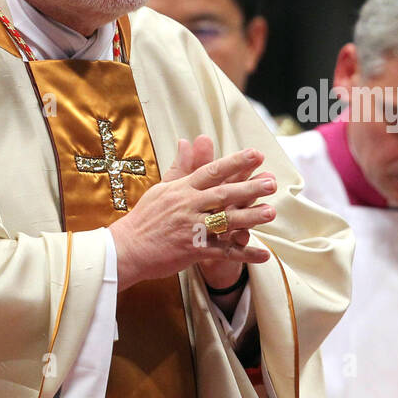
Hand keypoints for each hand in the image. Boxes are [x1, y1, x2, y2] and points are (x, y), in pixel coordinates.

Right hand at [109, 134, 275, 289]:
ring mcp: (190, 229)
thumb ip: (180, 167)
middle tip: (272, 182)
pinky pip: (223, 252)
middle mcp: (187, 206)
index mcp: (181, 189)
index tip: (256, 154)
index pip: (212, 171)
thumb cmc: (145, 218)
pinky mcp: (192, 251)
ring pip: (225, 222)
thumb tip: (186, 141)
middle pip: (222, 194)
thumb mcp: (162, 189)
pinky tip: (264, 255)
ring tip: (271, 212)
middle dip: (248, 188)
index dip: (235, 162)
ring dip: (250, 217)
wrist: (126, 249)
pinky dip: (244, 255)